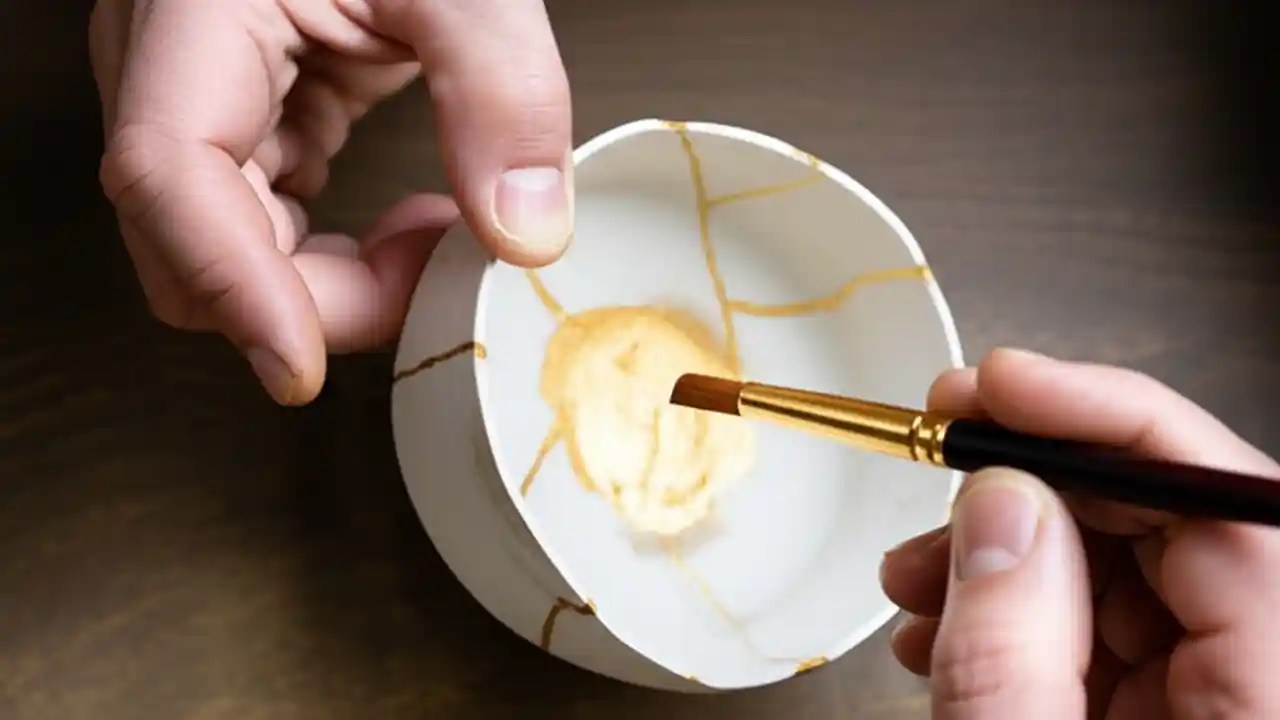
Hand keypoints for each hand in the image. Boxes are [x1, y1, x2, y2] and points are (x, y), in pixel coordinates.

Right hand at [89, 0, 572, 403]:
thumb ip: (502, 91)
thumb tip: (523, 235)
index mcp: (196, 12)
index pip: (167, 170)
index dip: (230, 282)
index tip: (298, 367)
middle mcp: (172, 66)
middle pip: (192, 243)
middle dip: (313, 297)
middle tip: (436, 271)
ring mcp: (206, 100)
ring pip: (230, 252)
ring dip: (332, 282)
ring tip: (436, 239)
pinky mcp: (251, 120)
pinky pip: (270, 224)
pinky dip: (338, 254)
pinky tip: (413, 225)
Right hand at [879, 348, 1279, 718]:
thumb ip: (1006, 646)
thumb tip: (1000, 500)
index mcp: (1268, 707)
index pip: (1232, 512)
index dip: (1115, 422)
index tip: (1006, 385)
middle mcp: (1266, 690)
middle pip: (1179, 523)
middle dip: (1040, 480)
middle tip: (945, 446)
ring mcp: (1221, 701)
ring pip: (1134, 568)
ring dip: (1010, 546)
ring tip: (916, 572)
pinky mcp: (1176, 715)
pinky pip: (1111, 627)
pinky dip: (1018, 607)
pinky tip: (945, 623)